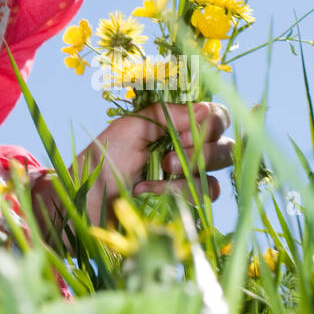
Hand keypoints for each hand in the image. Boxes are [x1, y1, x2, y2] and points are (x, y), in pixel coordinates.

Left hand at [87, 100, 233, 222]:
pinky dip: (178, 193)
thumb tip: (206, 108)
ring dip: (186, 175)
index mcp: (180, 126)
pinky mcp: (185, 205)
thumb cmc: (106, 156)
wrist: (88, 196)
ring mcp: (189, 180)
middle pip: (226, 148)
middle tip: (167, 159)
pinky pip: (202, 199)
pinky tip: (149, 191)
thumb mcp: (132, 126)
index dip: (211, 124)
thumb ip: (168, 115)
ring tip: (157, 174)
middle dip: (200, 152)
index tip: (184, 134)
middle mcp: (190, 151)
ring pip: (215, 176)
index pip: (218, 118)